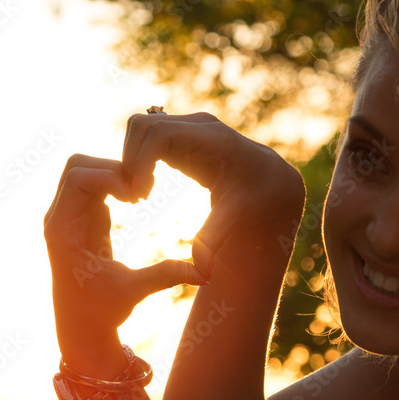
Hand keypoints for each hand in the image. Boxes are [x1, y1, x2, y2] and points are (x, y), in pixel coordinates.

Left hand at [43, 154, 206, 363]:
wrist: (81, 329)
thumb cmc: (101, 313)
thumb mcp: (134, 291)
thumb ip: (166, 275)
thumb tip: (206, 273)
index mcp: (63, 231)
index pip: (79, 178)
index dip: (111, 176)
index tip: (137, 196)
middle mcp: (60, 219)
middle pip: (77, 165)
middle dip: (112, 168)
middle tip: (140, 189)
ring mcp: (69, 217)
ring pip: (86, 172)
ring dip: (114, 176)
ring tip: (140, 195)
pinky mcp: (81, 220)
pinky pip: (94, 186)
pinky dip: (116, 186)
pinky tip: (135, 201)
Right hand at [121, 111, 305, 277]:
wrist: (268, 182)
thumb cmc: (255, 200)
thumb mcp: (236, 219)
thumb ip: (215, 240)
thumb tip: (203, 274)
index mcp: (214, 140)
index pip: (160, 133)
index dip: (140, 160)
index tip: (139, 195)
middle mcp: (200, 125)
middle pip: (143, 125)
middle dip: (130, 160)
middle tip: (136, 198)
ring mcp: (189, 126)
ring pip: (141, 128)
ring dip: (132, 159)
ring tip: (142, 195)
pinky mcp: (182, 133)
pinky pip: (147, 137)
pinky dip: (139, 159)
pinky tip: (149, 188)